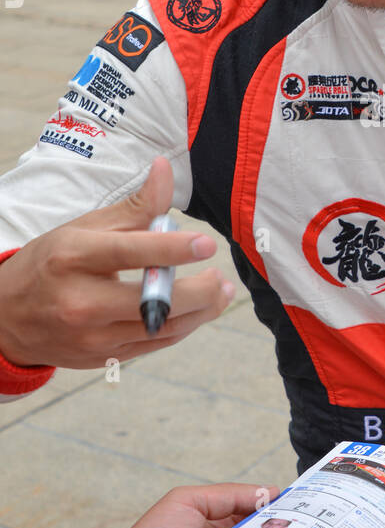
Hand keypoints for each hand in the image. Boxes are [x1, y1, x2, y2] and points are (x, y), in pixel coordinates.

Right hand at [0, 157, 233, 368]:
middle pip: (151, 303)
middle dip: (198, 292)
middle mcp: (79, 302)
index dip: (171, 249)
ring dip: (200, 312)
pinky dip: (180, 327)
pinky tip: (196, 311)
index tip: (206, 245)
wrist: (6, 317)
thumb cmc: (50, 263)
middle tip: (220, 276)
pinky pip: (153, 345)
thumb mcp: (83, 228)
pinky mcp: (101, 358)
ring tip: (220, 292)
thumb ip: (134, 206)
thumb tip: (166, 169)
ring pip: (160, 329)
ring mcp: (90, 337)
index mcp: (72, 258)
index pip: (128, 253)